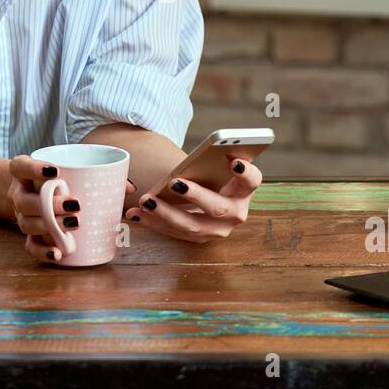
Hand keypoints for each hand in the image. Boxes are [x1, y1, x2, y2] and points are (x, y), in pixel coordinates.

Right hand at [6, 155, 137, 262]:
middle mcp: (19, 194)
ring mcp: (21, 216)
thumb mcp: (70, 171)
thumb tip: (128, 187)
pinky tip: (58, 253)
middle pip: (25, 200)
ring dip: (49, 226)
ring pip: (26, 223)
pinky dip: (43, 251)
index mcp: (23, 173)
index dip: (34, 169)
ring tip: (74, 224)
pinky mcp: (27, 235)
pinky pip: (30, 246)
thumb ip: (97, 173)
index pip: (19, 166)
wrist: (35, 194)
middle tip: (75, 205)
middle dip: (49, 204)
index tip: (56, 171)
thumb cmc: (60, 181)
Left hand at [124, 155, 261, 243]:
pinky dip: (154, 222)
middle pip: (218, 207)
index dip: (245, 172)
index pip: (252, 180)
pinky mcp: (200, 238)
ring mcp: (219, 229)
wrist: (210, 196)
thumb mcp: (217, 166)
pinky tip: (135, 213)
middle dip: (195, 196)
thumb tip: (211, 150)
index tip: (233, 161)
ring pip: (193, 226)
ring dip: (166, 213)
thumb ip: (215, 159)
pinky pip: (176, 233)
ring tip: (146, 200)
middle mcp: (236, 212)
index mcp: (245, 190)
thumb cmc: (212, 174)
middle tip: (174, 183)